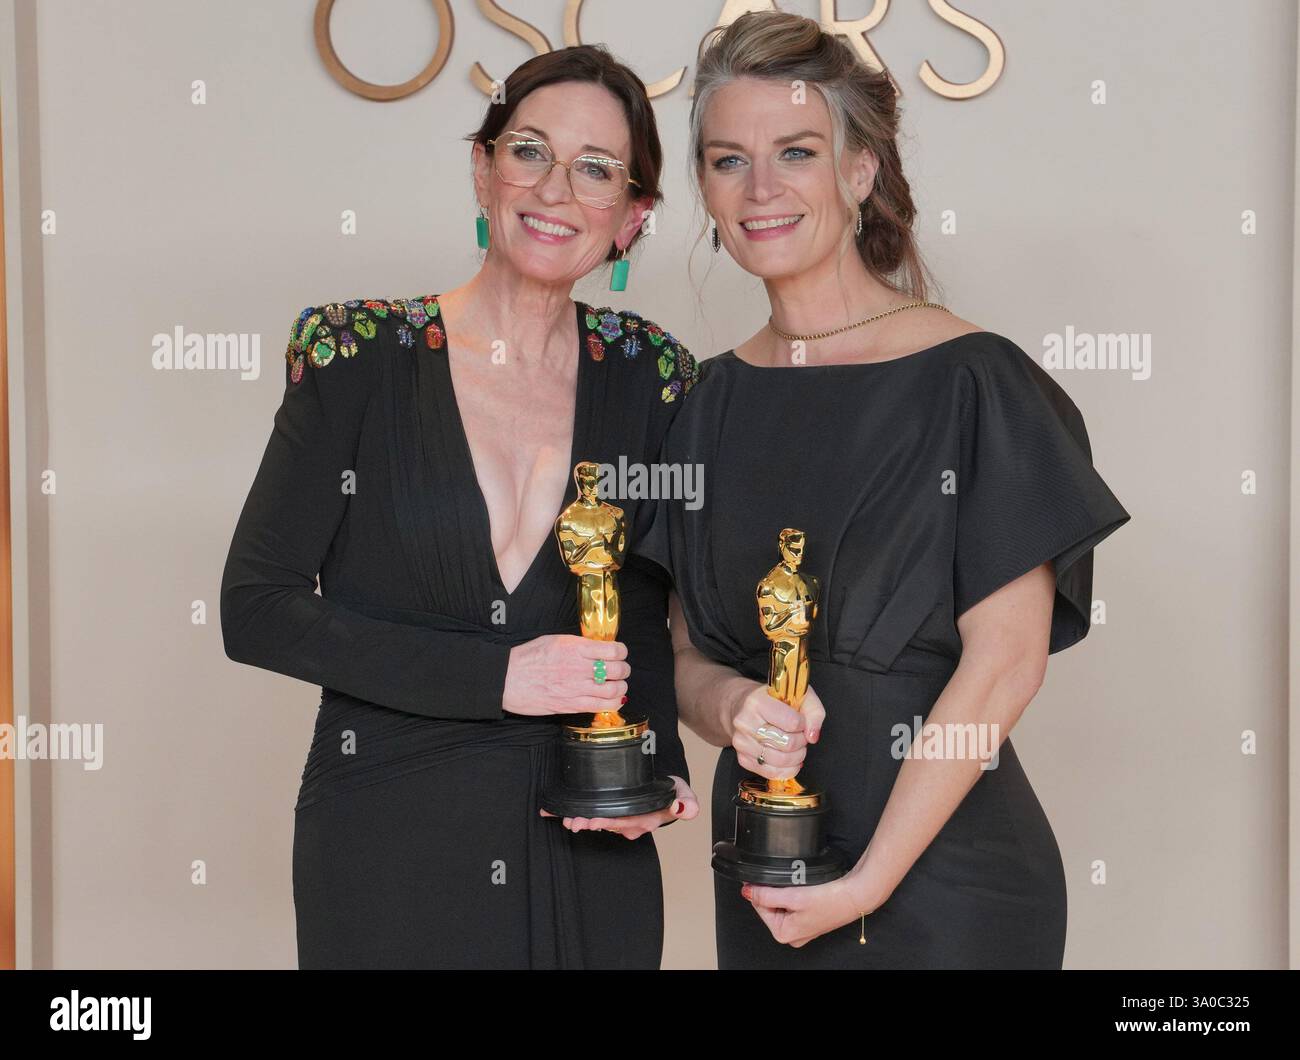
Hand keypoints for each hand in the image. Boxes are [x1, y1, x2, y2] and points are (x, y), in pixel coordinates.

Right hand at [502, 634, 628, 716]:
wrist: (507, 679)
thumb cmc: (527, 658)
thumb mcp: (555, 641)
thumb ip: (578, 645)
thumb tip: (598, 648)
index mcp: (575, 647)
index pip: (614, 650)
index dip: (621, 652)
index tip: (619, 654)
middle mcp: (579, 667)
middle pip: (618, 670)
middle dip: (623, 670)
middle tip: (620, 670)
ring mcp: (576, 688)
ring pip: (615, 690)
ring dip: (620, 688)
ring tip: (616, 685)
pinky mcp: (571, 705)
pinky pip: (602, 706)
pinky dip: (612, 702)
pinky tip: (610, 699)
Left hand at [539, 775, 698, 838]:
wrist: (668, 793)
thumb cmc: (674, 795)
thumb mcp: (685, 796)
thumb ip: (686, 804)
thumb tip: (684, 809)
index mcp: (646, 820)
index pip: (627, 822)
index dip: (611, 822)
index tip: (596, 820)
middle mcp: (630, 823)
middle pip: (609, 823)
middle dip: (591, 823)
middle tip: (574, 822)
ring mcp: (619, 820)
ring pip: (598, 821)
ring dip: (582, 820)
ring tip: (566, 820)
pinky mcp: (610, 813)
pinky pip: (591, 814)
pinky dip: (571, 813)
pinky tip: (552, 812)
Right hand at [727, 680, 825, 780]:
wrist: (741, 705)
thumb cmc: (772, 698)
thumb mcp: (798, 694)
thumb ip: (813, 711)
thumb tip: (812, 736)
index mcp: (757, 702)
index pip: (792, 723)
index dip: (804, 724)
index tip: (801, 721)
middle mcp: (745, 722)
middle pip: (787, 744)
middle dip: (801, 742)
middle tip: (799, 735)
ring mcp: (741, 742)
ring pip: (781, 761)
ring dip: (796, 757)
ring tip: (795, 747)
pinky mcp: (742, 758)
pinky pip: (771, 773)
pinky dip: (786, 769)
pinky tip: (788, 759)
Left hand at [740, 873, 874, 947]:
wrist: (855, 896)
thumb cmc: (830, 900)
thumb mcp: (793, 897)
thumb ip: (766, 895)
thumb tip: (746, 892)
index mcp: (783, 934)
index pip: (759, 906)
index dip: (761, 890)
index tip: (767, 877)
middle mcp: (791, 935)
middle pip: (769, 905)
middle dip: (776, 891)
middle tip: (792, 884)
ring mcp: (801, 927)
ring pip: (781, 902)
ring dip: (787, 891)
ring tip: (801, 888)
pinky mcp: (809, 918)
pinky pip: (793, 903)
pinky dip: (796, 894)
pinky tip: (806, 890)